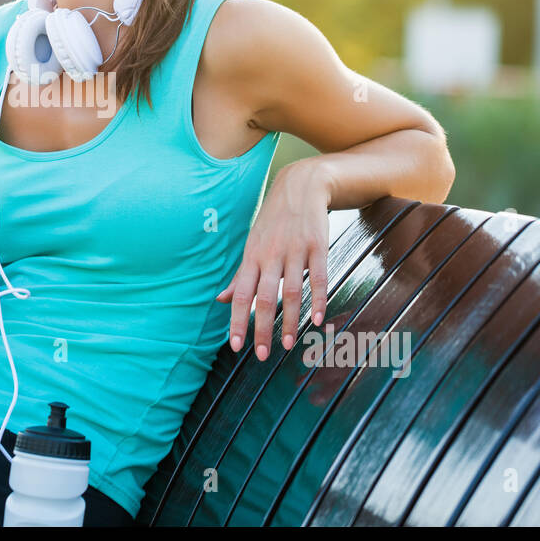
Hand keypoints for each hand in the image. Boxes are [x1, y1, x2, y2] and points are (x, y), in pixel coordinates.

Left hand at [215, 158, 330, 360]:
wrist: (301, 185)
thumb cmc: (273, 221)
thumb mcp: (252, 245)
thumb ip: (240, 276)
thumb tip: (221, 299)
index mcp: (252, 257)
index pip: (241, 294)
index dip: (237, 320)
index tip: (236, 346)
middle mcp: (271, 255)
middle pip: (264, 298)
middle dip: (261, 328)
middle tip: (261, 355)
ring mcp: (295, 251)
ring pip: (291, 292)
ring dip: (290, 321)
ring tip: (289, 346)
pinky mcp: (317, 246)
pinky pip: (318, 277)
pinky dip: (318, 300)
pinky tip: (318, 320)